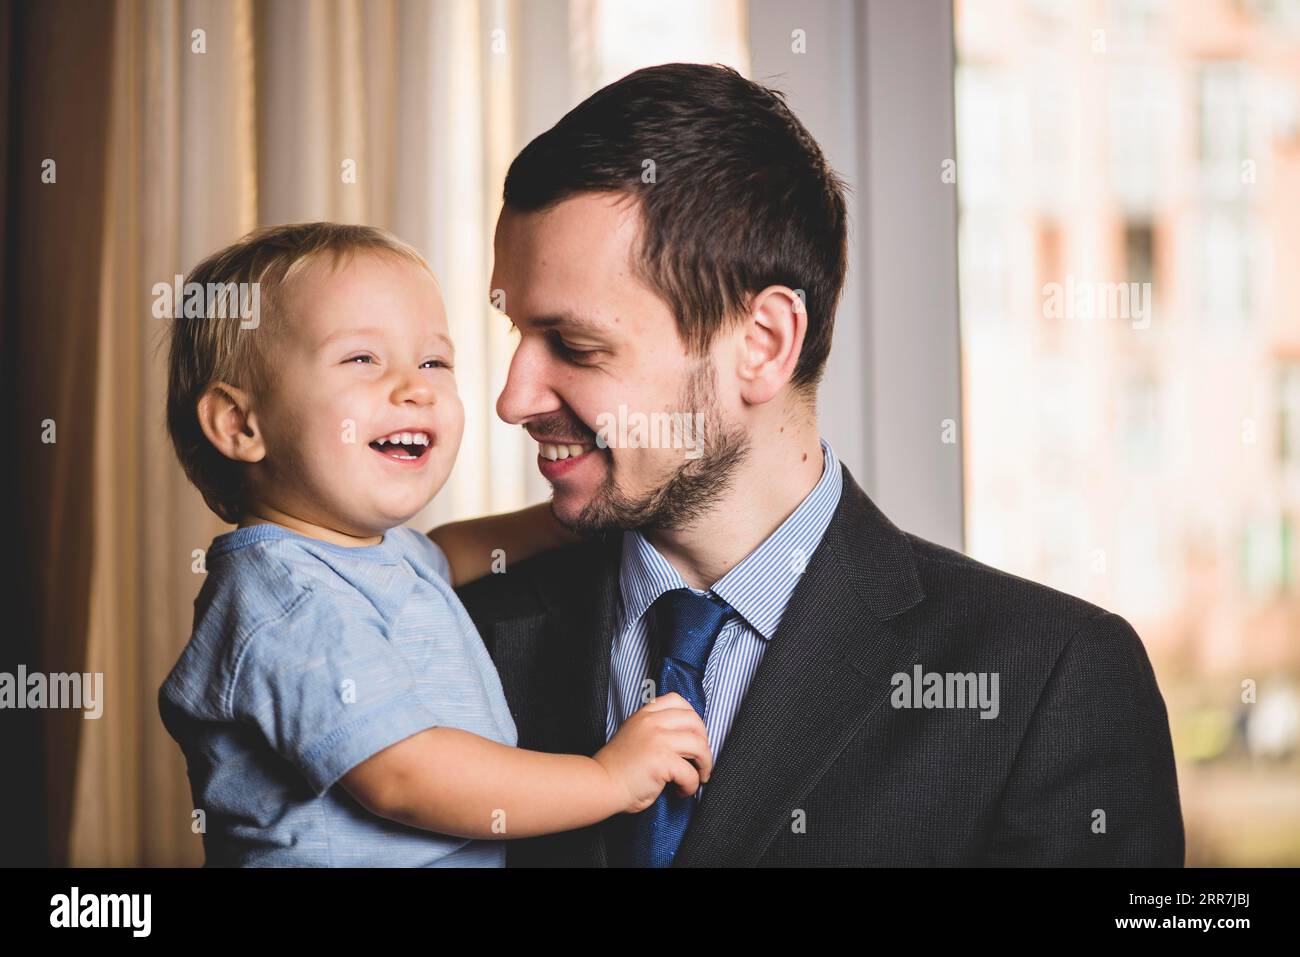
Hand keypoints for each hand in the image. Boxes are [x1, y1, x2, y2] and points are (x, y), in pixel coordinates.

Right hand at [594, 692, 713, 813]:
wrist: (602, 784)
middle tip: (701, 760)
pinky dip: (691, 785)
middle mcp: (652, 722)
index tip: (694, 736)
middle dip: (704, 742)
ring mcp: (658, 739)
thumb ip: (655, 729)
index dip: (693, 718)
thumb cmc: (618, 768)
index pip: (678, 701)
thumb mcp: (634, 734)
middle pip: (695, 722)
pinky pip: (691, 773)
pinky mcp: (662, 760)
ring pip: (699, 746)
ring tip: (698, 776)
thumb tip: (686, 738)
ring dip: (705, 764)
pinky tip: (681, 790)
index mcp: (645, 714)